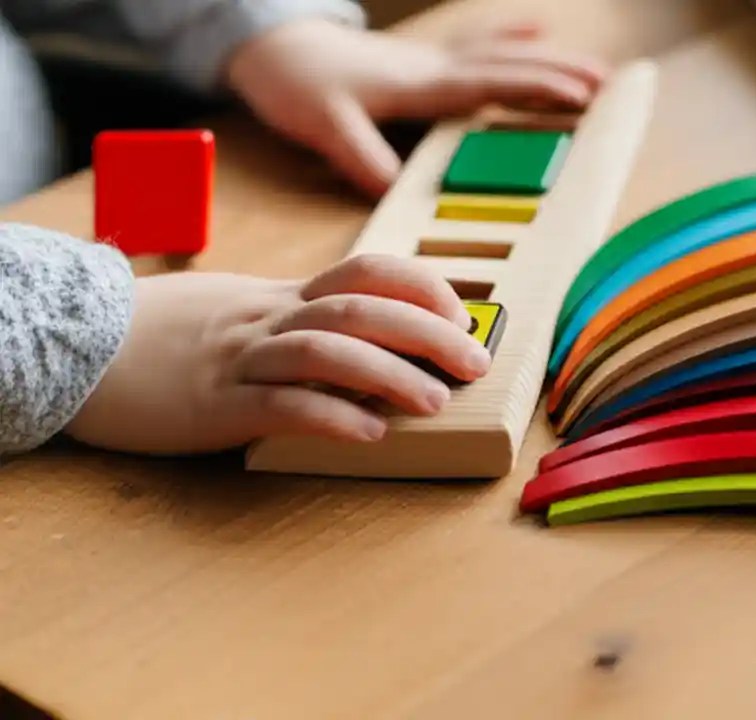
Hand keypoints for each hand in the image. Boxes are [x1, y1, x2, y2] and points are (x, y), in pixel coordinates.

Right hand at [65, 255, 490, 454]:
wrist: (82, 348)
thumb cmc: (171, 335)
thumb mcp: (243, 311)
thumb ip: (301, 321)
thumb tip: (371, 341)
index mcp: (282, 297)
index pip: (365, 272)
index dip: (421, 286)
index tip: (462, 313)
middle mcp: (268, 319)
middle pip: (358, 309)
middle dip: (427, 332)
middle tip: (475, 362)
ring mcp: (240, 359)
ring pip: (323, 352)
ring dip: (388, 374)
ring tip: (435, 402)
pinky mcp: (213, 405)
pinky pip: (279, 406)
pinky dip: (330, 417)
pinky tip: (369, 434)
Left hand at [224, 19, 607, 196]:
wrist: (269, 43)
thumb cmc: (296, 84)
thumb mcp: (325, 125)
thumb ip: (363, 157)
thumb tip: (398, 194)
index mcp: (419, 84)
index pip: (490, 84)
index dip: (537, 89)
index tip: (581, 97)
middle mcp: (432, 67)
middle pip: (507, 66)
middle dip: (558, 75)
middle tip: (608, 87)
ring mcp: (429, 60)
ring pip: (499, 54)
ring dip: (546, 59)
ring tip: (593, 68)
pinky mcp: (420, 61)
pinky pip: (476, 45)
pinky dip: (510, 38)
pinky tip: (535, 29)